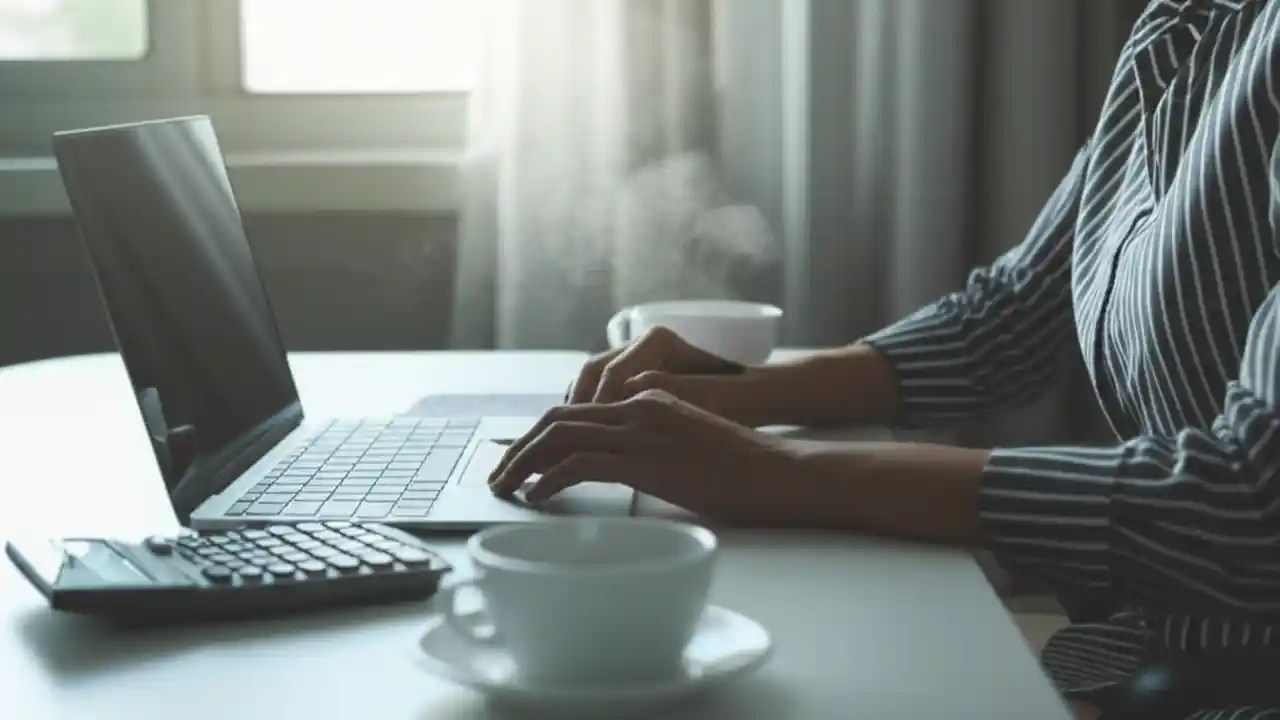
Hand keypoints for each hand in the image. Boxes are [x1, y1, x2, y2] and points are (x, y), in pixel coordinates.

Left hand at [488, 389, 798, 520]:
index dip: (539, 432)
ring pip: (559, 436)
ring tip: (506, 487)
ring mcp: (640, 430)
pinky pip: (578, 464)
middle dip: (520, 446)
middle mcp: (638, 405)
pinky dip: (549, 480)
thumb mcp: (687, 442)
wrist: (777, 473)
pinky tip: (538, 498)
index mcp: (646, 398)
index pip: (577, 409)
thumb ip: (649, 441)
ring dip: (523, 462)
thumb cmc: (741, 468)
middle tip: (498, 474)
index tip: (517, 456)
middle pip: (558, 417)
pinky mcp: (645, 459)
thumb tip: (614, 466)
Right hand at [570, 326, 752, 420]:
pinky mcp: (625, 378)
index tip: (592, 433)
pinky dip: (583, 411)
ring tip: (567, 439)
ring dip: (574, 409)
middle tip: (568, 438)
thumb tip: (618, 400)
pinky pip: (594, 390)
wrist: (747, 401)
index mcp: (658, 340)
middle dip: (577, 406)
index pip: (615, 371)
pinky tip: (578, 437)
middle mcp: (639, 343)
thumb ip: (657, 397)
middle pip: (593, 371)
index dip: (599, 403)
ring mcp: (630, 358)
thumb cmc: (729, 402)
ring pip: (588, 380)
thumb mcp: (696, 401)